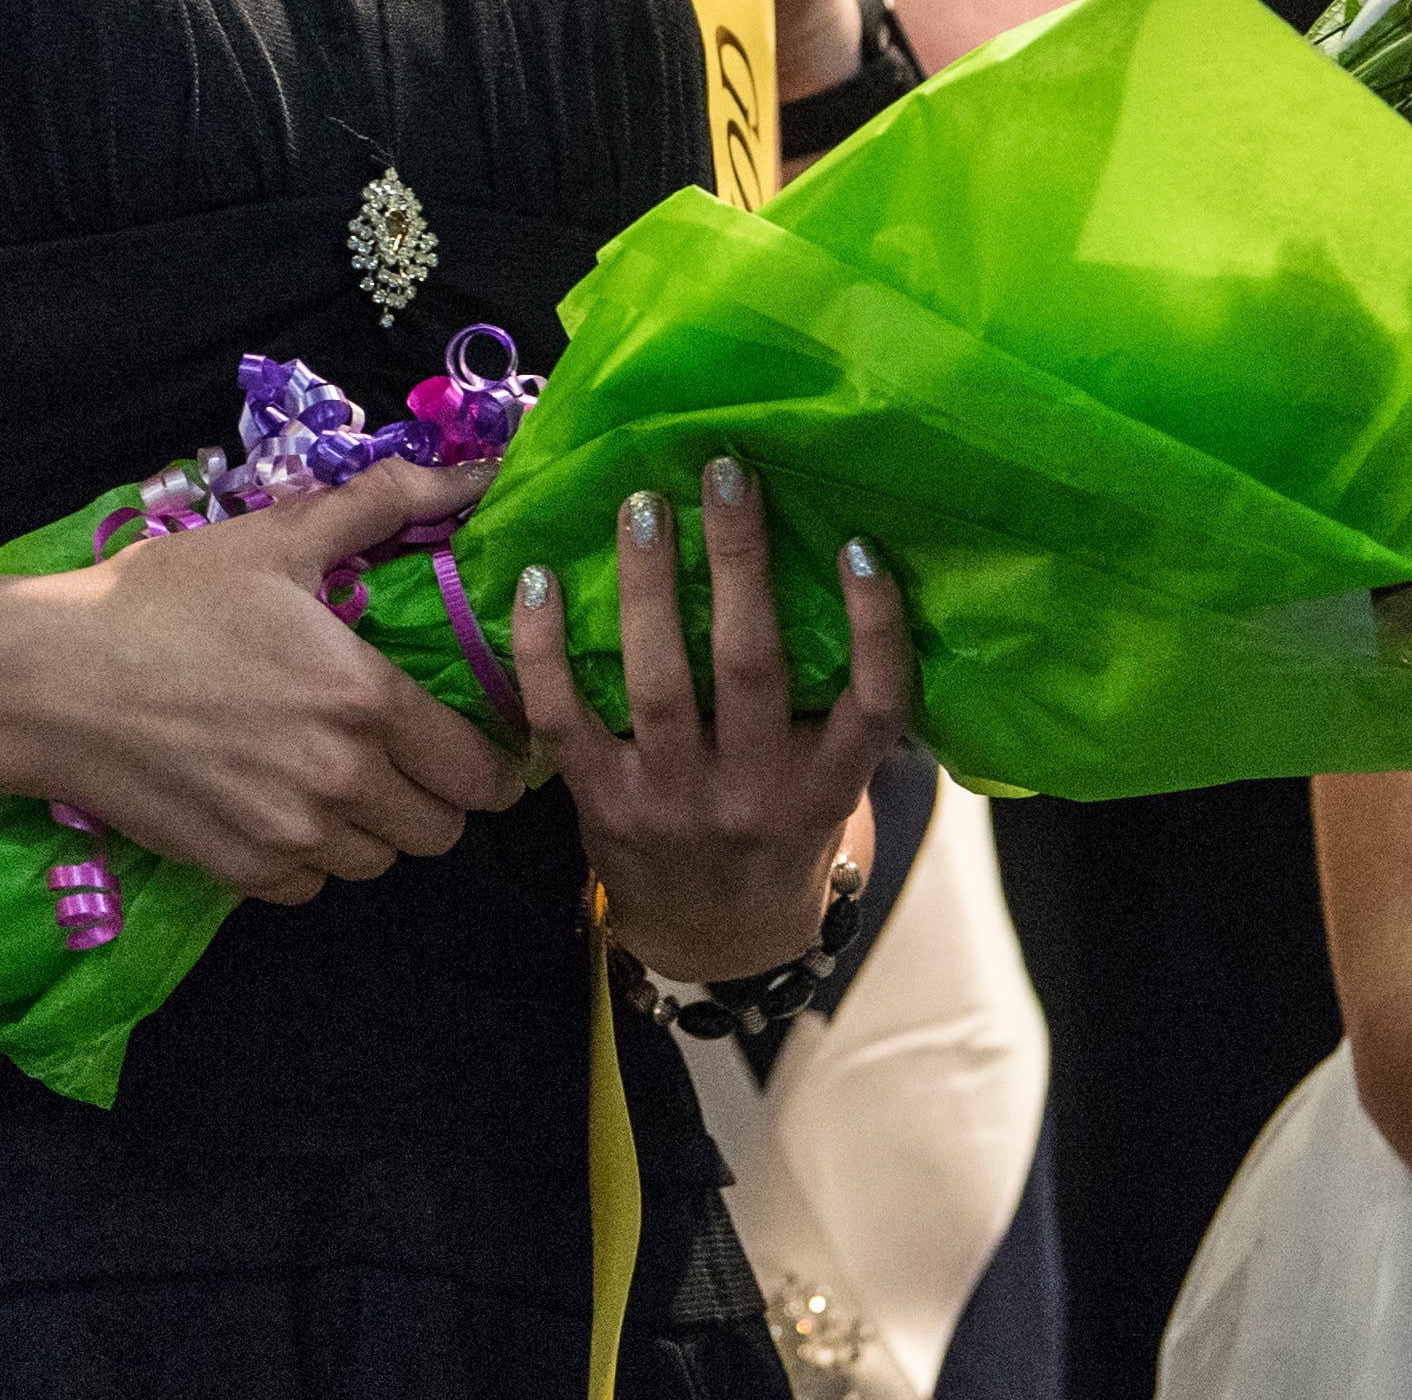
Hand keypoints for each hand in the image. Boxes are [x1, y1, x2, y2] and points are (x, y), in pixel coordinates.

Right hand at [15, 458, 528, 903]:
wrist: (51, 679)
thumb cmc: (163, 599)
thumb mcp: (276, 539)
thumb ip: (385, 505)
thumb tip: (477, 472)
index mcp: (364, 699)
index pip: (479, 770)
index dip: (487, 757)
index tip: (466, 738)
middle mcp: (341, 781)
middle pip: (442, 829)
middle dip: (433, 794)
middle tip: (398, 753)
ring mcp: (290, 835)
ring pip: (378, 860)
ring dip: (370, 826)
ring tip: (329, 773)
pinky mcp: (240, 871)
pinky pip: (312, 884)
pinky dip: (307, 854)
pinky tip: (274, 801)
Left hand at [515, 451, 913, 981]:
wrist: (717, 941)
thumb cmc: (780, 832)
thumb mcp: (829, 784)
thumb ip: (833, 704)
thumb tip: (836, 562)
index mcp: (828, 782)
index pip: (872, 701)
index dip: (872, 622)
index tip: (855, 541)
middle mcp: (757, 792)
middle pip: (752, 663)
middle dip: (738, 560)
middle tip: (724, 470)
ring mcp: (675, 800)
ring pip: (660, 681)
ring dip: (646, 584)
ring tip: (640, 504)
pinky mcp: (603, 805)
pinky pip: (567, 716)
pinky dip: (546, 648)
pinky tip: (538, 579)